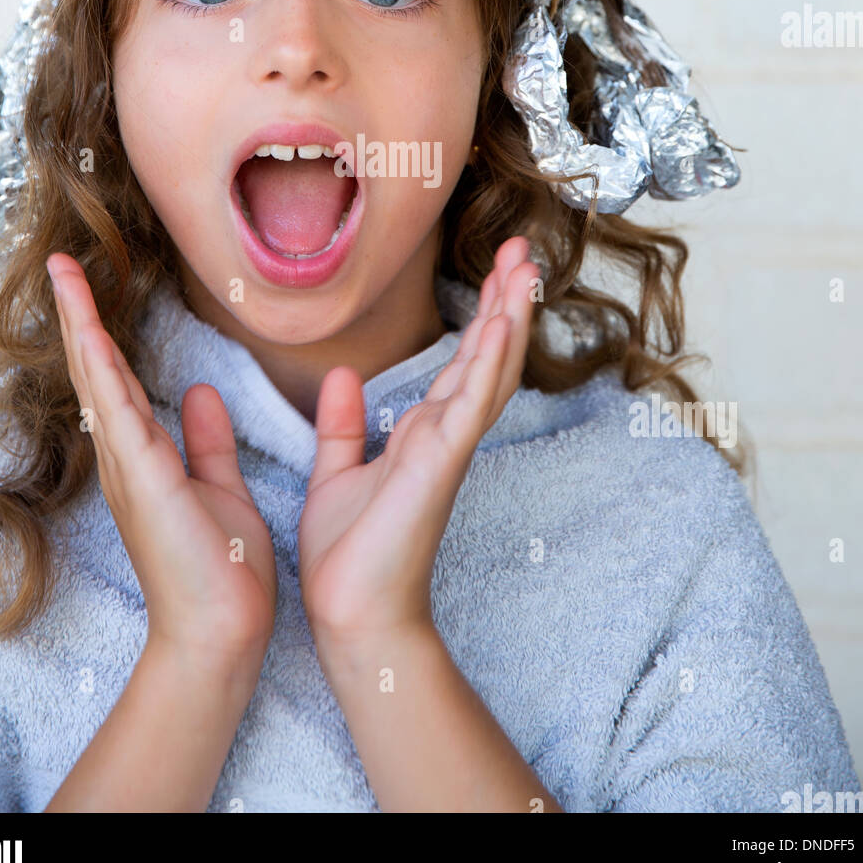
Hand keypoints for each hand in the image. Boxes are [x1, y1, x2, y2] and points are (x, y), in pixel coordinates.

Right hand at [47, 253, 276, 667]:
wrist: (220, 632)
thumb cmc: (222, 568)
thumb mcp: (220, 487)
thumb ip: (207, 441)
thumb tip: (197, 392)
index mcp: (146, 457)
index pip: (118, 380)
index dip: (103, 333)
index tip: (90, 288)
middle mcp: (127, 459)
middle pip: (96, 373)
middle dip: (79, 316)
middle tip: (62, 265)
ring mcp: (130, 471)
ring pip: (98, 383)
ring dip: (81, 327)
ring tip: (65, 276)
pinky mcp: (146, 482)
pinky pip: (120, 415)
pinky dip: (103, 372)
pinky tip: (91, 336)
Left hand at [297, 236, 539, 646]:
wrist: (352, 614)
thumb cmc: (349, 555)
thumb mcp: (337, 474)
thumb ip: (344, 426)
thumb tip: (341, 377)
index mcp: (424, 433)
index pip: (463, 362)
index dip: (483, 315)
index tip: (498, 268)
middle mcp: (445, 434)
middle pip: (488, 356)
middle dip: (506, 301)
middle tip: (525, 249)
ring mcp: (448, 448)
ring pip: (490, 371)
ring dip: (509, 318)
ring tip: (525, 268)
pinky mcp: (439, 466)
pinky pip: (470, 405)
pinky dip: (487, 362)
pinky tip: (501, 323)